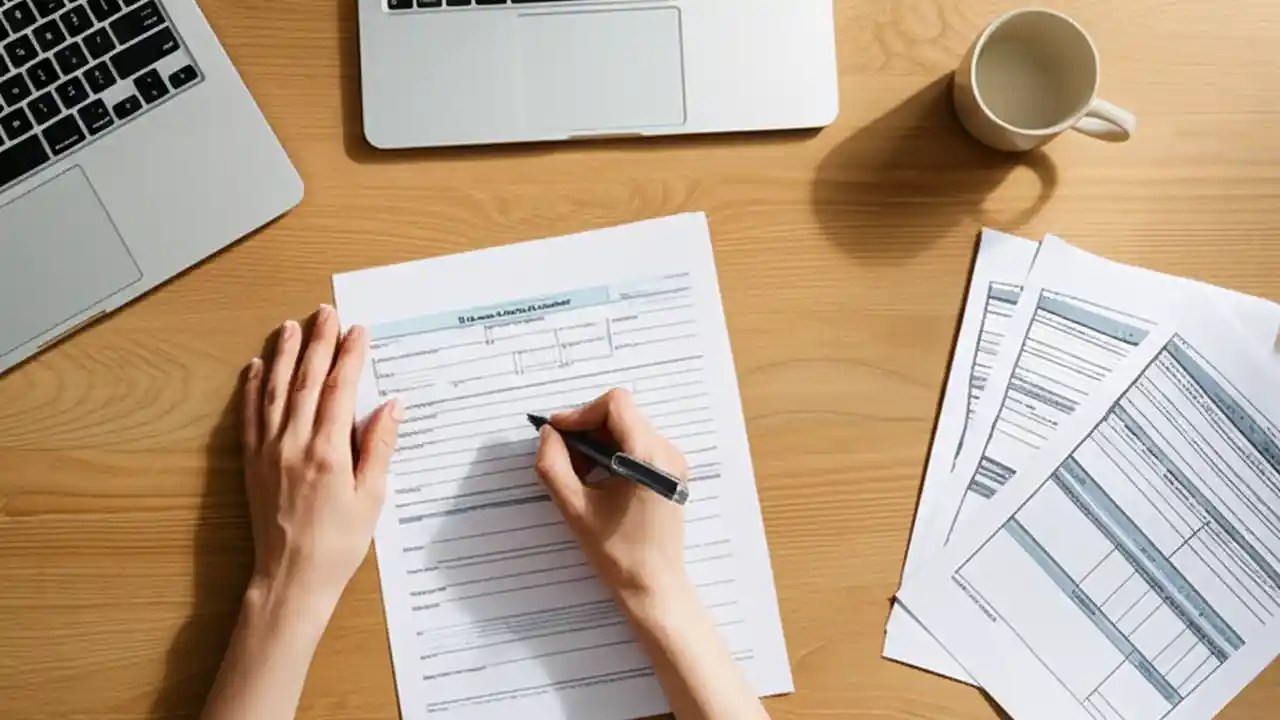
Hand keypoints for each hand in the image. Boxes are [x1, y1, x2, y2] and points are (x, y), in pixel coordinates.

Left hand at [240, 305, 401, 613]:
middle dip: (318, 342)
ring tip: (291, 326)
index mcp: (329, 451)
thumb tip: (390, 406)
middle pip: (307, 380)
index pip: (340, 389)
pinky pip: (249, 416)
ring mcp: (268, 451)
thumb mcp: (372, 496)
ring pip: (275, 390)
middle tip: (326, 313)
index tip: (359, 330)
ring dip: (283, 355)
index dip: (350, 356)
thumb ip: (379, 446)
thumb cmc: (338, 543)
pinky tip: (257, 367)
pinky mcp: (251, 463)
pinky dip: (253, 388)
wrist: (291, 578)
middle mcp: (294, 443)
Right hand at [534, 389, 688, 602]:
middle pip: (621, 414)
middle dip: (587, 429)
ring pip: (627, 428)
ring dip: (597, 442)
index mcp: (649, 456)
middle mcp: (667, 452)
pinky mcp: (670, 472)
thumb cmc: (616, 552)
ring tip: (578, 473)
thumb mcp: (574, 507)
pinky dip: (612, 452)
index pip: (616, 404)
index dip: (581, 412)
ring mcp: (672, 461)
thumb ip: (553, 465)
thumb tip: (549, 433)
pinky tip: (596, 480)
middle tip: (563, 457)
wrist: (653, 585)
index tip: (557, 433)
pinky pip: (637, 445)